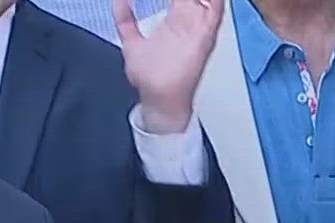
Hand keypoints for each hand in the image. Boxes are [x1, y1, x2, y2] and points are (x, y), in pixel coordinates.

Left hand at [114, 0, 224, 134]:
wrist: (157, 100)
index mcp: (176, 20)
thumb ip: (125, 20)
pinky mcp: (204, 36)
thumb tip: (119, 0)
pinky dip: (214, 1)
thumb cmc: (150, 79)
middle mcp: (190, 22)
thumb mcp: (131, 42)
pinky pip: (215, 11)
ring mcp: (198, 28)